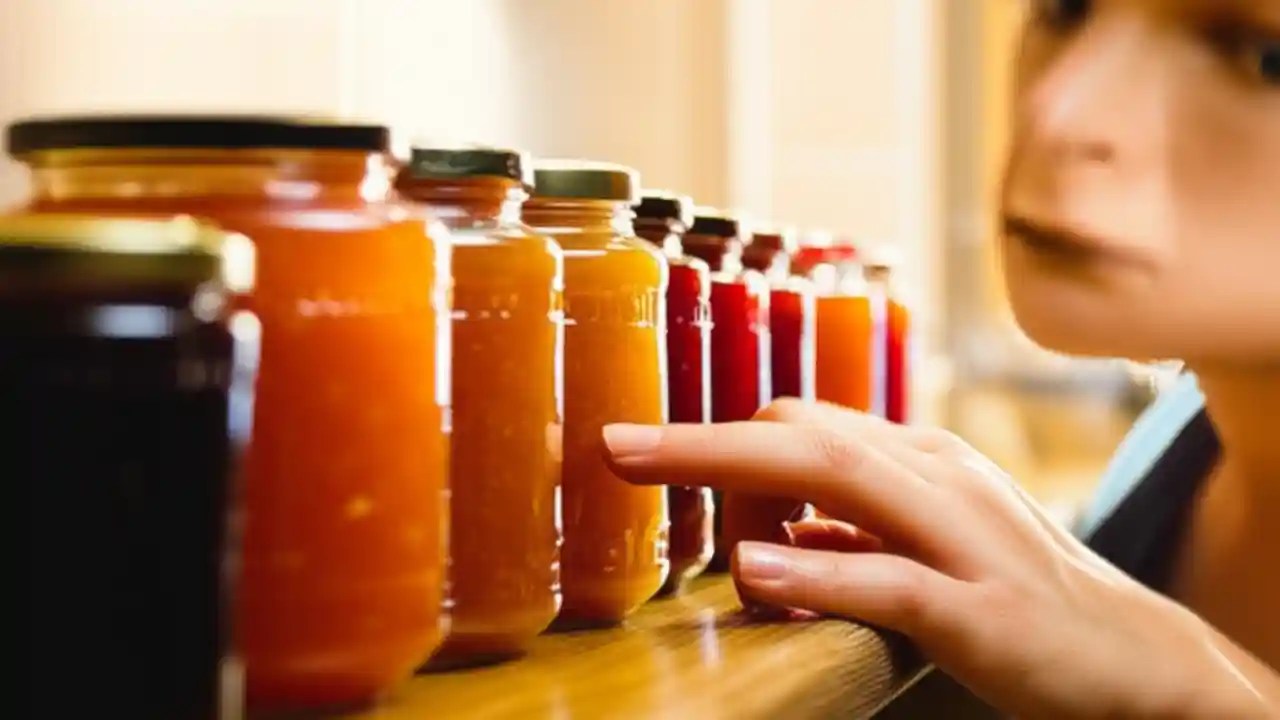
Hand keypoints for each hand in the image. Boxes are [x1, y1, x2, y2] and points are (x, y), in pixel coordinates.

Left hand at [603, 400, 1275, 718]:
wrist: (1132, 657)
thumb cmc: (1013, 593)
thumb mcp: (924, 546)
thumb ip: (850, 533)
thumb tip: (770, 536)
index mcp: (916, 460)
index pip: (802, 427)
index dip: (721, 448)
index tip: (646, 459)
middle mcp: (934, 477)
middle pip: (803, 433)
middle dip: (700, 436)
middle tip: (611, 442)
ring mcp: (960, 537)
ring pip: (839, 477)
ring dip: (732, 469)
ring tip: (642, 465)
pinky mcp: (981, 609)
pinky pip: (889, 581)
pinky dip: (819, 568)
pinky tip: (757, 567)